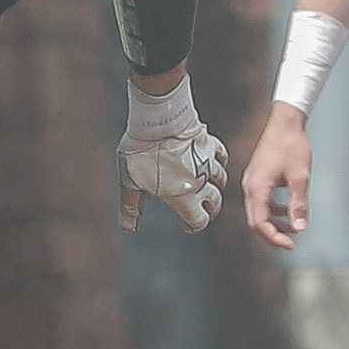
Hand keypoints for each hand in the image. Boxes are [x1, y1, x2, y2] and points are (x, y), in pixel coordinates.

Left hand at [118, 75, 227, 231]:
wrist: (157, 119)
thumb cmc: (142, 152)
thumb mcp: (130, 183)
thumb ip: (131, 207)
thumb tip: (128, 228)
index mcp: (183, 197)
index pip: (199, 220)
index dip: (194, 225)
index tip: (188, 225)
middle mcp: (200, 182)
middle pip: (215, 202)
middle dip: (210, 208)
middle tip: (204, 209)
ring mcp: (207, 161)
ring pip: (220, 178)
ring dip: (216, 185)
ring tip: (209, 186)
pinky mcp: (208, 142)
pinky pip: (221, 155)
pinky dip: (220, 161)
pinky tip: (215, 161)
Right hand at [241, 101, 311, 250]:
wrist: (285, 122)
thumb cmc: (292, 146)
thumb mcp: (300, 177)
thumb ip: (299, 204)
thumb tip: (300, 228)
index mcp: (257, 188)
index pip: (260, 223)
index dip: (274, 238)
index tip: (290, 245)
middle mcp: (250, 186)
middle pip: (256, 220)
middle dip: (273, 234)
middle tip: (290, 243)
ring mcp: (252, 182)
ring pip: (259, 212)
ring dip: (274, 222)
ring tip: (293, 227)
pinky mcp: (258, 178)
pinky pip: (262, 201)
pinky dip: (274, 210)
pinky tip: (288, 209)